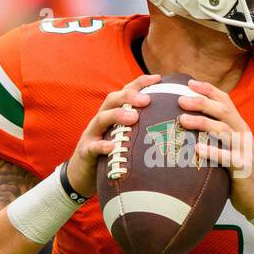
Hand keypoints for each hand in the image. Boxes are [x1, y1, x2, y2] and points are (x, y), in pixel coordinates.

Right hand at [65, 73, 160, 196]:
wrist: (82, 174)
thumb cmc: (110, 154)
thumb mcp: (124, 137)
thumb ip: (140, 128)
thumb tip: (170, 123)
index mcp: (112, 113)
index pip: (125, 92)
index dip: (140, 83)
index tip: (158, 78)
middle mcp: (101, 120)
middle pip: (112, 100)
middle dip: (129, 96)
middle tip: (147, 100)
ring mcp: (91, 135)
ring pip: (101, 119)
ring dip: (117, 115)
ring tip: (134, 118)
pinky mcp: (85, 152)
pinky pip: (92, 147)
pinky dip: (102, 146)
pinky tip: (112, 147)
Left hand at [177, 79, 253, 217]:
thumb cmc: (239, 170)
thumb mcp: (230, 146)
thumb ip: (217, 134)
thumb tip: (190, 122)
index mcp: (239, 126)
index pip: (225, 101)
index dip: (208, 90)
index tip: (189, 83)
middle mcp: (243, 134)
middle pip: (223, 112)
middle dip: (201, 103)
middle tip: (180, 100)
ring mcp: (244, 150)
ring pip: (224, 131)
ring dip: (202, 123)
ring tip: (182, 120)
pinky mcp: (243, 168)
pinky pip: (227, 157)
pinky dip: (212, 152)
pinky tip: (197, 149)